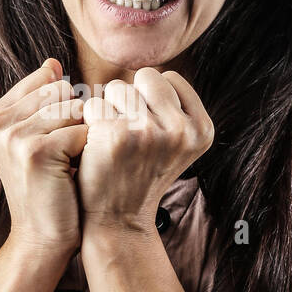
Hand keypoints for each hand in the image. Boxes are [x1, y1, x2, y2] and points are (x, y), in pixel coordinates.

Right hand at [0, 57, 87, 255]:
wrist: (42, 237)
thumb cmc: (49, 185)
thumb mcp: (38, 136)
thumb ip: (43, 99)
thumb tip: (52, 62)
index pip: (49, 81)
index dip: (65, 109)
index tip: (55, 141)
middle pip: (63, 91)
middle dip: (75, 121)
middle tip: (63, 156)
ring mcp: (12, 136)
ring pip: (74, 109)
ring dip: (83, 136)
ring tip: (67, 164)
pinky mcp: (34, 151)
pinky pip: (82, 130)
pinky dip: (88, 151)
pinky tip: (74, 174)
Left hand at [75, 67, 213, 233]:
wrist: (119, 220)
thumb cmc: (141, 173)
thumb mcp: (176, 142)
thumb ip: (173, 106)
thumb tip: (152, 71)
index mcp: (203, 129)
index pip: (169, 78)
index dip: (150, 99)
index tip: (148, 131)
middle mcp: (182, 130)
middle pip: (146, 77)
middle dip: (131, 98)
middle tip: (128, 134)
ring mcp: (150, 132)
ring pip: (116, 88)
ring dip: (108, 109)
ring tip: (114, 141)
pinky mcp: (116, 136)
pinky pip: (93, 104)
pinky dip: (88, 122)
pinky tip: (96, 147)